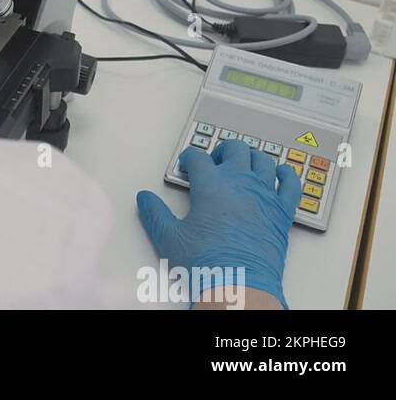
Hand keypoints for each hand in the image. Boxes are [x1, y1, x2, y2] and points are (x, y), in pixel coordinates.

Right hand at [136, 140, 302, 308]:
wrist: (240, 287)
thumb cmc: (208, 264)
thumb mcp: (169, 238)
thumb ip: (155, 214)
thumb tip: (145, 199)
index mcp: (212, 187)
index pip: (198, 157)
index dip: (189, 157)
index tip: (186, 164)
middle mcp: (241, 185)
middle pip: (234, 150)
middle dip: (221, 150)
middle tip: (214, 159)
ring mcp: (265, 197)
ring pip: (263, 161)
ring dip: (251, 157)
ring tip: (243, 162)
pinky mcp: (282, 213)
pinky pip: (291, 184)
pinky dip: (285, 175)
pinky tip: (279, 175)